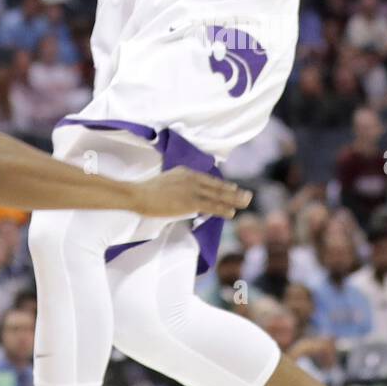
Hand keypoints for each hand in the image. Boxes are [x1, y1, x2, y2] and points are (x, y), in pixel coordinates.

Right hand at [129, 167, 251, 219]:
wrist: (138, 194)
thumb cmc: (147, 191)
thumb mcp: (166, 182)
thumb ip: (178, 185)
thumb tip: (186, 197)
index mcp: (185, 172)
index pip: (208, 180)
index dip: (222, 185)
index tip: (233, 188)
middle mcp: (191, 178)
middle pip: (217, 186)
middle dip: (233, 192)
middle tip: (248, 195)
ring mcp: (192, 190)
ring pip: (218, 195)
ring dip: (234, 200)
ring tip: (246, 202)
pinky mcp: (190, 202)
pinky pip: (211, 206)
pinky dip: (223, 209)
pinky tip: (232, 213)